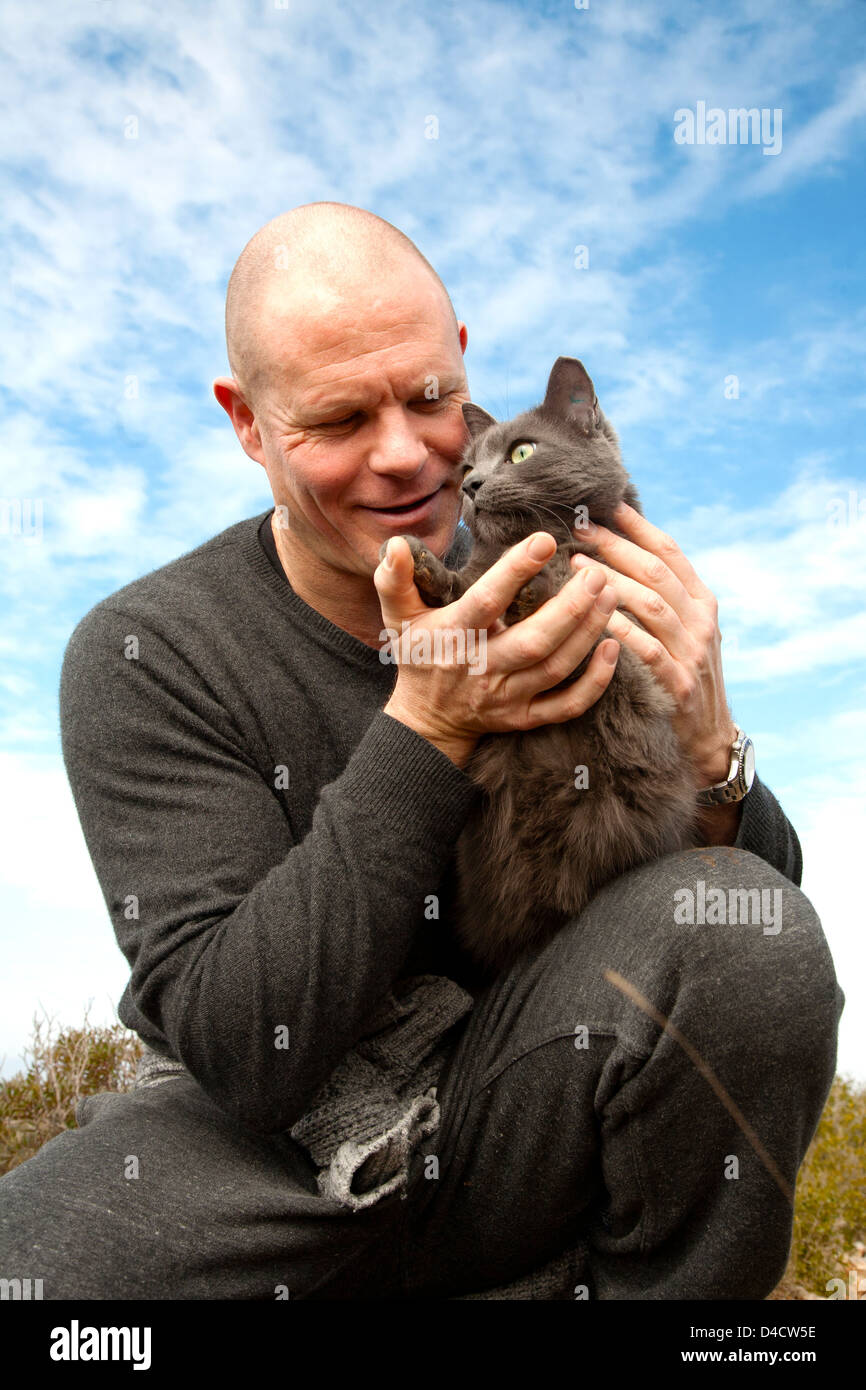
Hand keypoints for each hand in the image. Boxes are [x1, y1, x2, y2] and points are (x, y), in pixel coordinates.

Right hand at [373, 532, 620, 767]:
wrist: (426, 722)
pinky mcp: (526, 717)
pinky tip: (613, 648)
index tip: (545, 541)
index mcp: (454, 637)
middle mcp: (483, 669)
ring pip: (556, 668)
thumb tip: (395, 545)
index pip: (487, 601)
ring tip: (610, 594)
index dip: (516, 571)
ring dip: (588, 632)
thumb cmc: (419, 657)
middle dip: (572, 607)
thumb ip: (394, 579)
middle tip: (596, 571)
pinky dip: (595, 682)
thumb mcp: (398, 616)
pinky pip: (568, 706)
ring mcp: (508, 697)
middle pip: (535, 641)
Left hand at [570, 503, 736, 787]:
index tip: (605, 505)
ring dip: (612, 581)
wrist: (707, 738)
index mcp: (702, 601)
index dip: (637, 526)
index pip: (669, 552)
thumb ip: (661, 596)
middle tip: (580, 530)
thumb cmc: (682, 677)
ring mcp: (693, 652)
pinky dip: (620, 630)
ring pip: (651, 604)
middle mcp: (702, 620)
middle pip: (656, 571)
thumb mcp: (683, 631)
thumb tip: (619, 552)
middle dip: (616, 546)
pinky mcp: (678, 683)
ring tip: (576, 567)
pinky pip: (647, 649)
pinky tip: (594, 617)